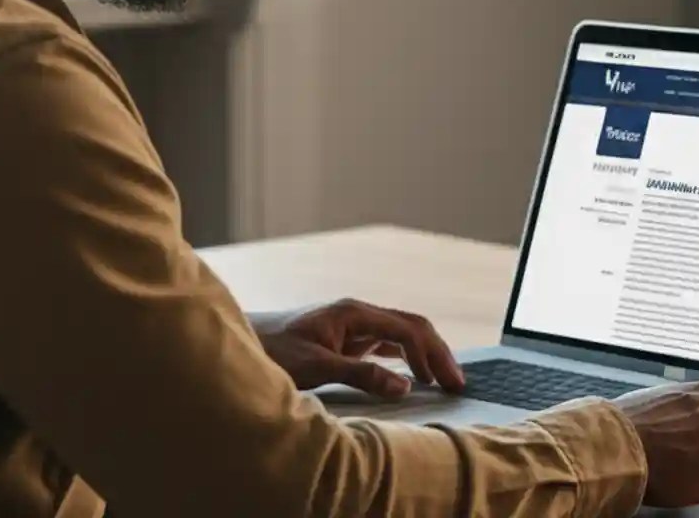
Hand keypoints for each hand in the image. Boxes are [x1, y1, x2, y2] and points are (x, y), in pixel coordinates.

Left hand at [252, 299, 464, 398]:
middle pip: (411, 327)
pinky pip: (387, 344)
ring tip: (442, 380)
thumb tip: (404, 385)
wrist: (241, 344)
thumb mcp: (316, 366)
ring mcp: (353, 325)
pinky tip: (414, 373)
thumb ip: (361, 375)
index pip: (406, 330)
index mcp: (354, 313)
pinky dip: (406, 358)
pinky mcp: (347, 338)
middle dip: (437, 353)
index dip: (431, 355)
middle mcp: (358, 314)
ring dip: (425, 355)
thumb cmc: (272, 351)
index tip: (445, 382)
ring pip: (402, 335)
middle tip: (456, 383)